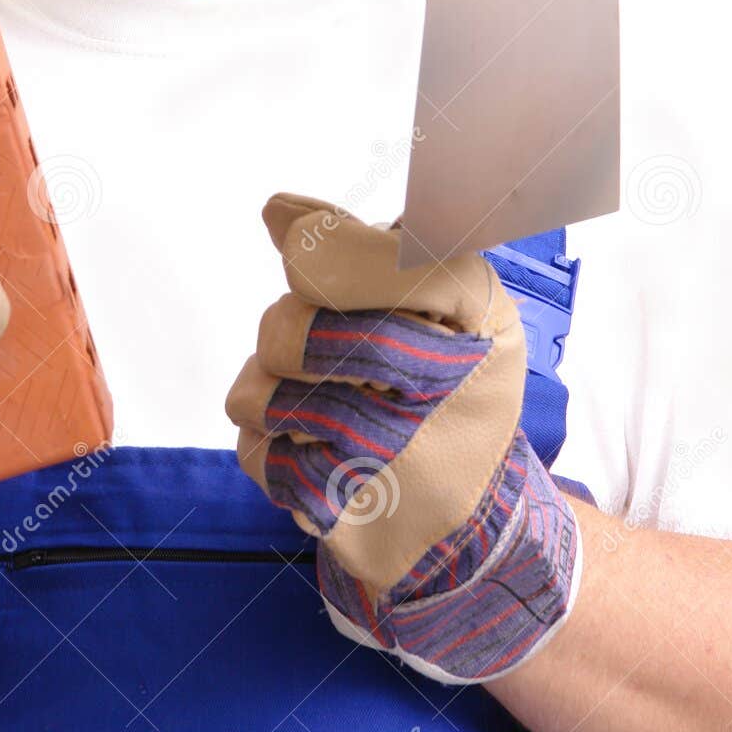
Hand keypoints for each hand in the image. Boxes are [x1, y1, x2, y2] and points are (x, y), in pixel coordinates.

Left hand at [224, 192, 580, 683]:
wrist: (476, 521)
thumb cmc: (453, 387)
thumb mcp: (452, 300)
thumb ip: (367, 245)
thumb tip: (279, 211)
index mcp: (470, 311)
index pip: (349, 255)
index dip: (311, 242)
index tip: (303, 247)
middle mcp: (436, 385)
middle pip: (287, 330)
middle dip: (285, 329)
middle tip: (315, 340)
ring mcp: (386, 459)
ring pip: (258, 395)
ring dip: (269, 390)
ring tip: (318, 396)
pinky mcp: (344, 514)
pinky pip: (255, 454)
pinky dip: (271, 444)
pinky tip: (318, 447)